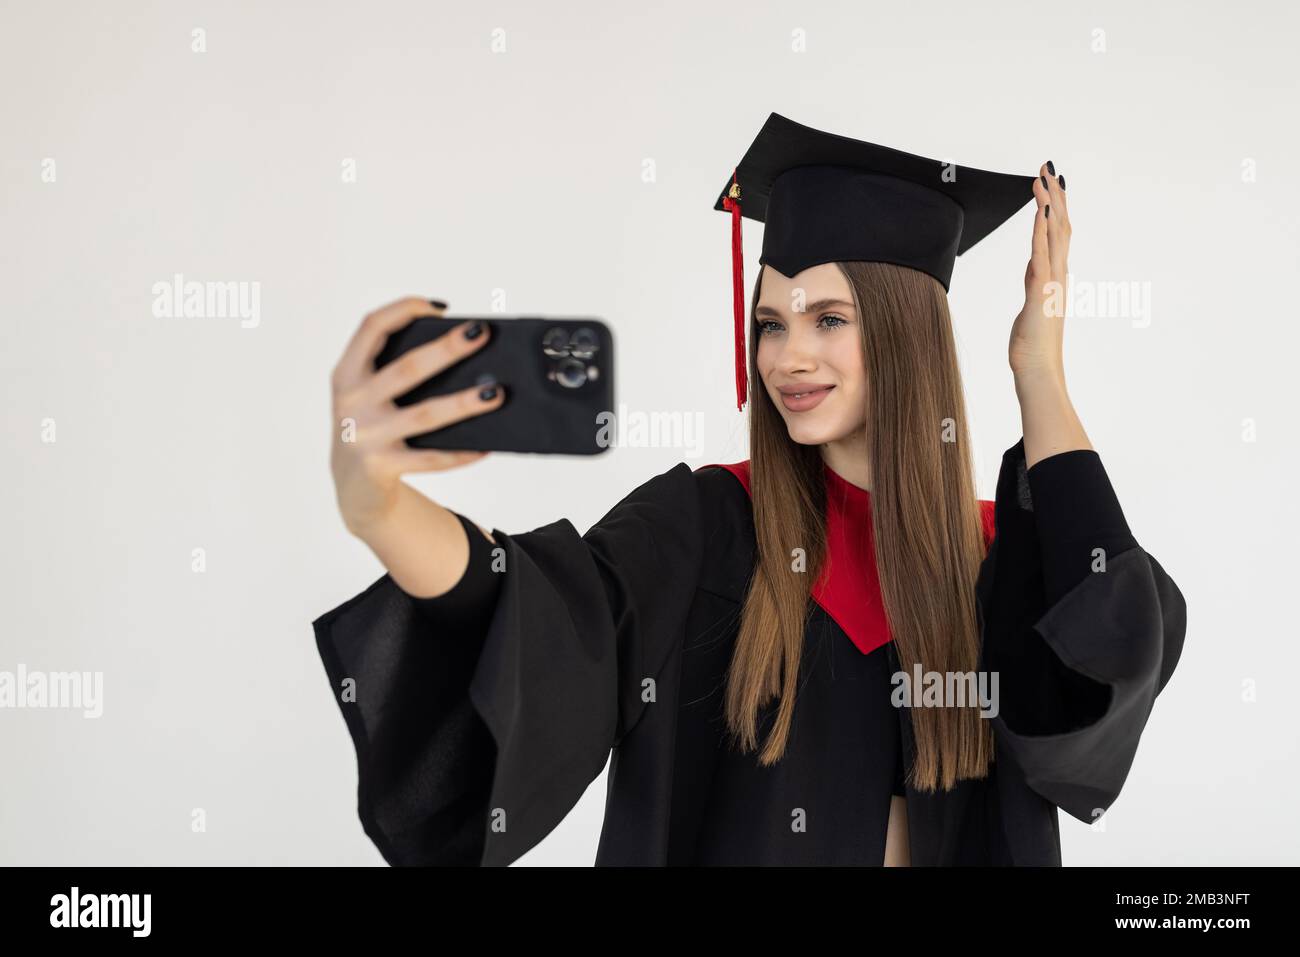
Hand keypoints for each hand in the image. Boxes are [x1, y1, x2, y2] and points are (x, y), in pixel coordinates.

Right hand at [329, 296, 504, 535]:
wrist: (354, 488)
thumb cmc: (373, 427)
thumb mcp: (368, 394)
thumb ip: (396, 371)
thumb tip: (464, 354)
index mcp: (347, 373)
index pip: (371, 327)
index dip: (404, 309)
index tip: (440, 307)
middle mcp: (351, 401)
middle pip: (407, 368)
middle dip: (447, 349)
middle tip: (482, 333)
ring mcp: (365, 436)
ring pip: (425, 415)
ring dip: (464, 403)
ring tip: (496, 392)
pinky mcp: (381, 468)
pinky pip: (431, 458)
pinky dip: (462, 452)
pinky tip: (487, 445)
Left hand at [1009, 162, 1070, 379]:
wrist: (1038, 370)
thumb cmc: (1033, 343)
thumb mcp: (1033, 304)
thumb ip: (1035, 283)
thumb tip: (1034, 266)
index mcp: (1055, 276)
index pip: (1057, 233)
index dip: (1055, 206)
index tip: (1051, 183)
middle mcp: (1058, 274)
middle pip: (1059, 226)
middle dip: (1054, 195)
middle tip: (1048, 166)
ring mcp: (1052, 282)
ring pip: (1053, 235)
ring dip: (1048, 204)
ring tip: (1042, 178)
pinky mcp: (1041, 292)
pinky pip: (1042, 255)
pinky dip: (1041, 231)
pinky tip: (1040, 211)